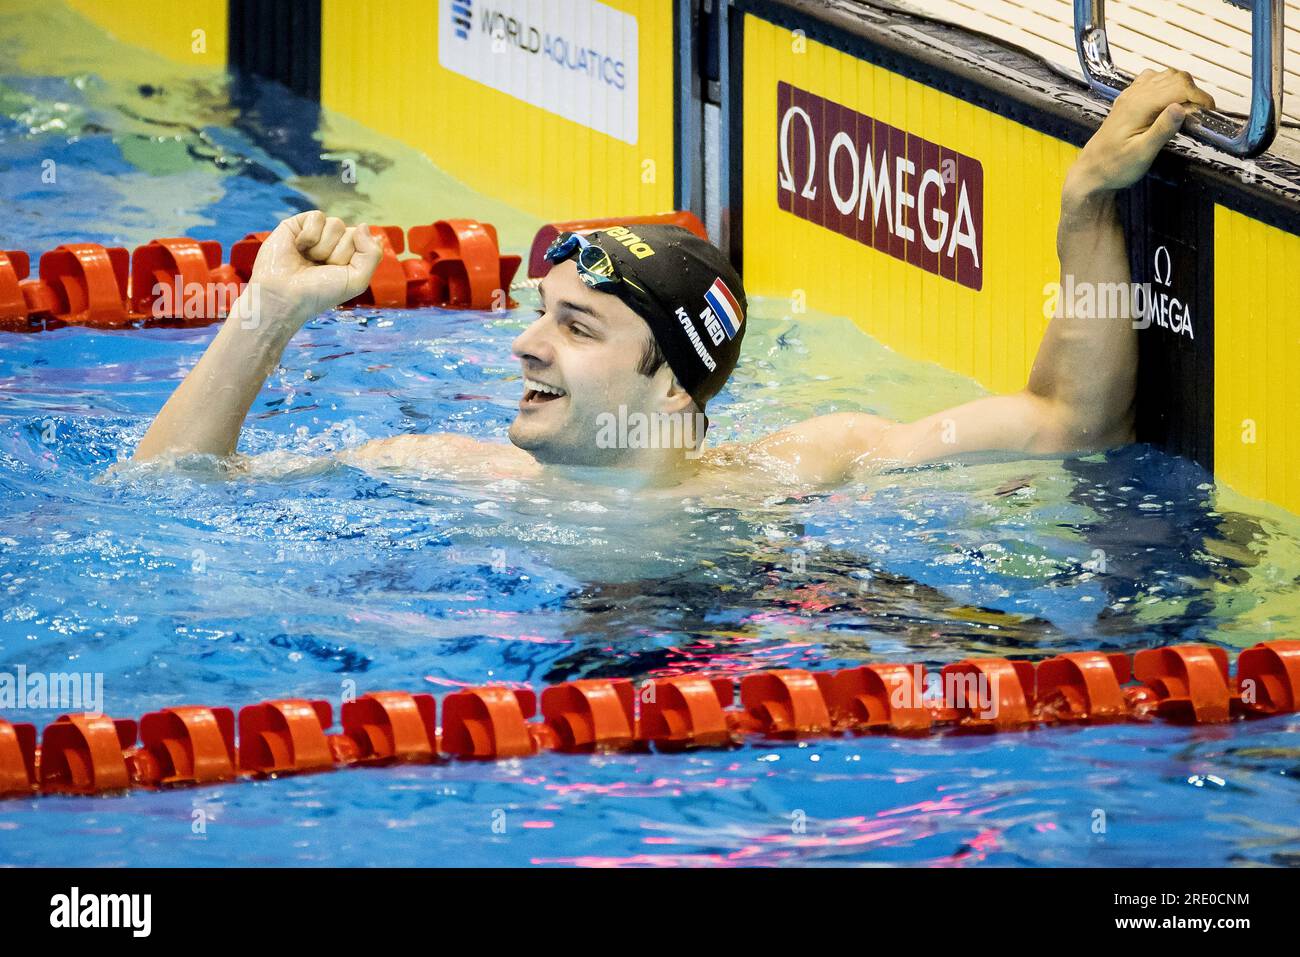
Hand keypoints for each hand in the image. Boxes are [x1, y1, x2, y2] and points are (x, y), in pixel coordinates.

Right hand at [247, 210, 383, 323]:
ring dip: (323, 247)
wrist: (284, 295)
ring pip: (336, 224)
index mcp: (349, 256)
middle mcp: (334, 243)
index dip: (352, 259)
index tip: (336, 274)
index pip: (365, 242)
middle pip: (352, 232)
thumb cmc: (320, 292)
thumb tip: (364, 225)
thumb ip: (372, 254)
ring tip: (308, 260)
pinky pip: (317, 217)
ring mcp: (317, 233)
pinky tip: (298, 248)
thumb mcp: (356, 280)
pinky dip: (310, 235)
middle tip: (319, 269)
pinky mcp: (298, 224)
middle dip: (337, 254)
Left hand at [1069, 68, 1215, 196]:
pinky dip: (1167, 85)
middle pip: (1176, 77)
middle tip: (1202, 114)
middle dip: (1194, 92)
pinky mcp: (1129, 100)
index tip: (1209, 112)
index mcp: (1139, 105)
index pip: (1179, 87)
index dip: (1200, 97)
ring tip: (1190, 110)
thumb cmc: (1114, 167)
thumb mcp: (1142, 154)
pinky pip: (1152, 81)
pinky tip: (1170, 102)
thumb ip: (1162, 130)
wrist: (1091, 172)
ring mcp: (1130, 95)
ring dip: (1183, 87)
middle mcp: (1134, 95)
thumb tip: (1182, 107)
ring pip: (1166, 76)